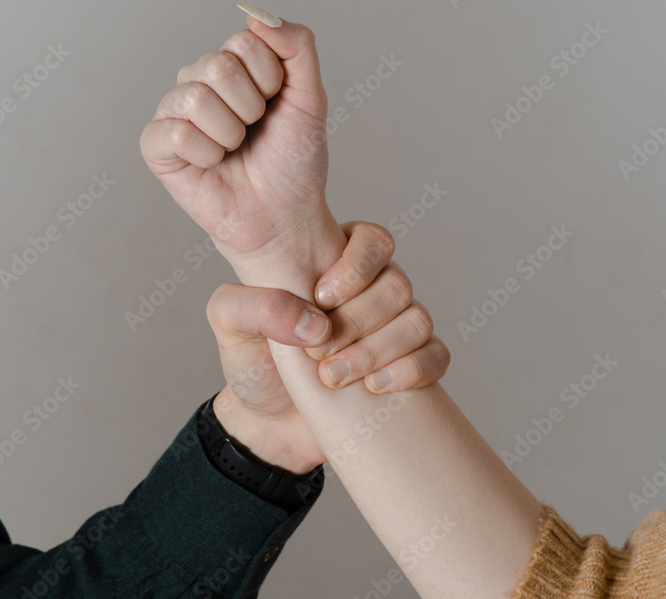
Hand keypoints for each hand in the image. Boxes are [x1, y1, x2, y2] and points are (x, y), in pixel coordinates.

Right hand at [140, 5, 341, 289]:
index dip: (270, 81)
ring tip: (234, 151)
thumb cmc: (294, 161)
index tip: (275, 108)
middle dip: (251, 108)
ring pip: (196, 99)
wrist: (284, 216)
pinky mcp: (157, 146)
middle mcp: (199, 81)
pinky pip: (176, 132)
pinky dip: (206, 155)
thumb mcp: (310, 99)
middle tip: (254, 133)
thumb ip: (296, 47)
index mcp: (234, 64)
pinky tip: (212, 166)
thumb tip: (255, 14)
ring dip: (230, 134)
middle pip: (219, 66)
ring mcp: (174, 112)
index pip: (245, 42)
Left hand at [207, 222, 450, 473]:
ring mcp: (392, 331)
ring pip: (418, 320)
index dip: (357, 265)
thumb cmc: (251, 363)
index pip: (372, 240)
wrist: (267, 425)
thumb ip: (253, 304)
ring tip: (335, 377)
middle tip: (318, 352)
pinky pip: (437, 357)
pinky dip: (412, 370)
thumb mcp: (229, 323)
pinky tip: (375, 387)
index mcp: (332, 266)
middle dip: (358, 321)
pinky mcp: (407, 369)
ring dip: (378, 350)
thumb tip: (314, 321)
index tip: (322, 297)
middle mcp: (369, 293)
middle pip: (397, 284)